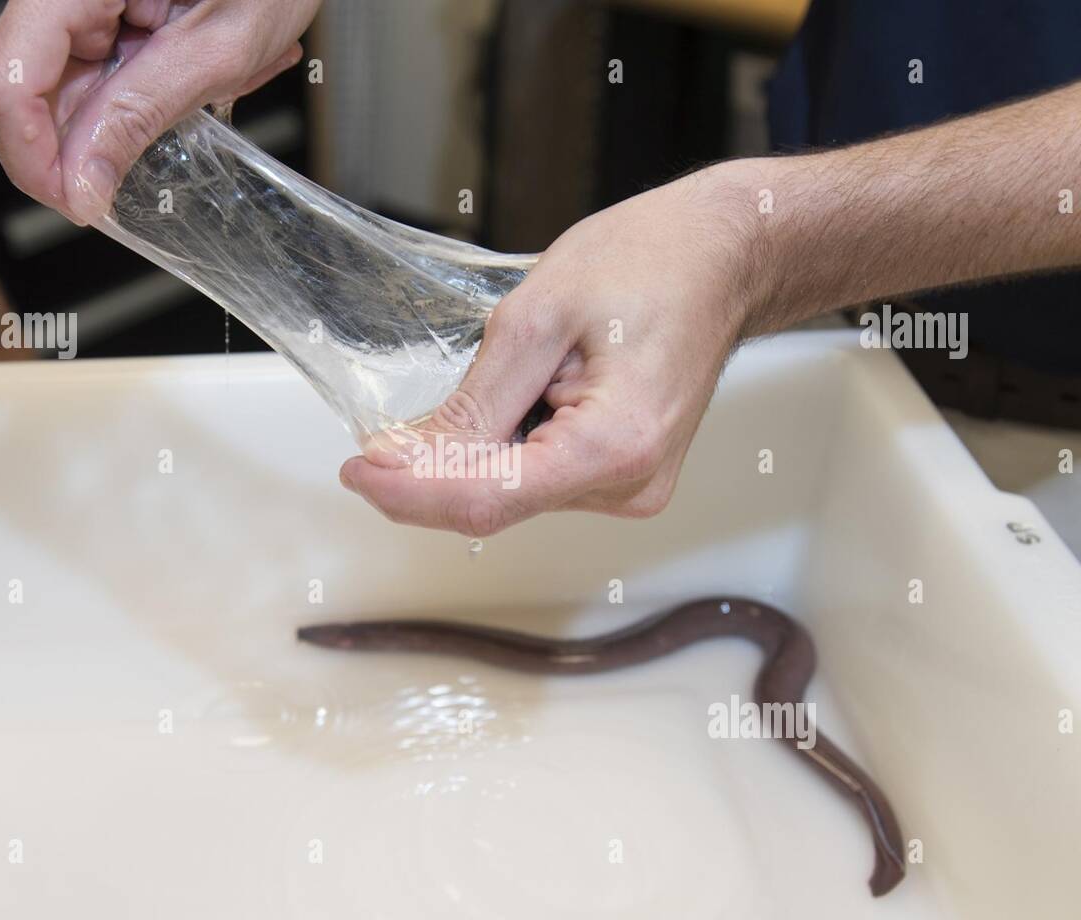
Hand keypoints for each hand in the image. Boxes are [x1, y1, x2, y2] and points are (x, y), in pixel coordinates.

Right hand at [0, 0, 320, 222]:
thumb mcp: (217, 50)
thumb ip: (140, 114)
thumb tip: (83, 186)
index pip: (7, 81)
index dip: (32, 157)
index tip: (78, 204)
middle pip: (23, 93)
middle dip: (74, 152)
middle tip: (135, 184)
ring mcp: (81, 5)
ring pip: (60, 96)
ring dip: (119, 128)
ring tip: (194, 108)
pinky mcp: (105, 19)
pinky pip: (97, 82)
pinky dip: (141, 107)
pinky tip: (194, 91)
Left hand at [340, 164, 757, 536]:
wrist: (724, 257)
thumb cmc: (648, 263)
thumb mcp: (538, 316)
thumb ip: (472, 402)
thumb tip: (403, 459)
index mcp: (616, 447)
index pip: (486, 498)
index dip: (409, 492)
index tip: (356, 469)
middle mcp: (629, 485)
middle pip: (494, 501)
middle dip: (430, 472)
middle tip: (387, 431)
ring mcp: (630, 489)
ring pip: (511, 491)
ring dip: (472, 452)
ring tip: (511, 375)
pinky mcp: (624, 478)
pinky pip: (538, 478)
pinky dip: (504, 447)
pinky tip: (524, 395)